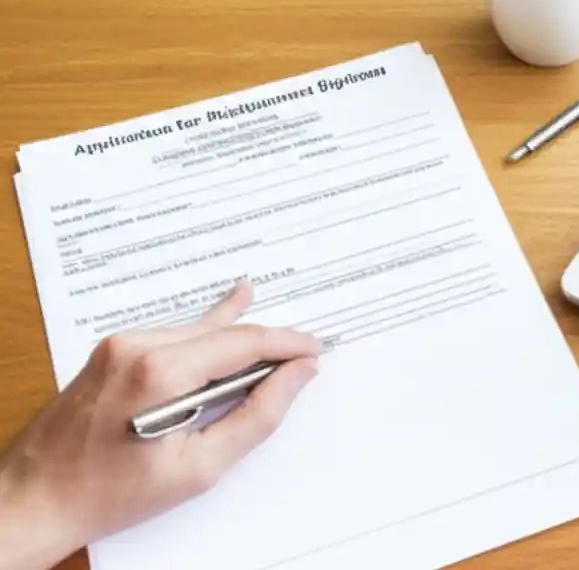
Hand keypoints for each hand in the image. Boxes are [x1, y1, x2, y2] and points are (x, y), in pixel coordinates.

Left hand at [0, 281, 322, 569]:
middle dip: (268, 342)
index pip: (243, 343)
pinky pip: (173, 337)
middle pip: (223, 333)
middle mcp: (137, 345)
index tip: (317, 350)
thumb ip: (256, 416)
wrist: (33, 501)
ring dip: (237, 342)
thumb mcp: (198, 467)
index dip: (288, 344)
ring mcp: (119, 344)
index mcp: (160, 371)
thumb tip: (298, 375)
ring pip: (199, 332)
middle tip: (307, 350)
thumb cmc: (110, 495)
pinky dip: (206, 339)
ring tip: (279, 338)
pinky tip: (232, 306)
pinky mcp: (109, 352)